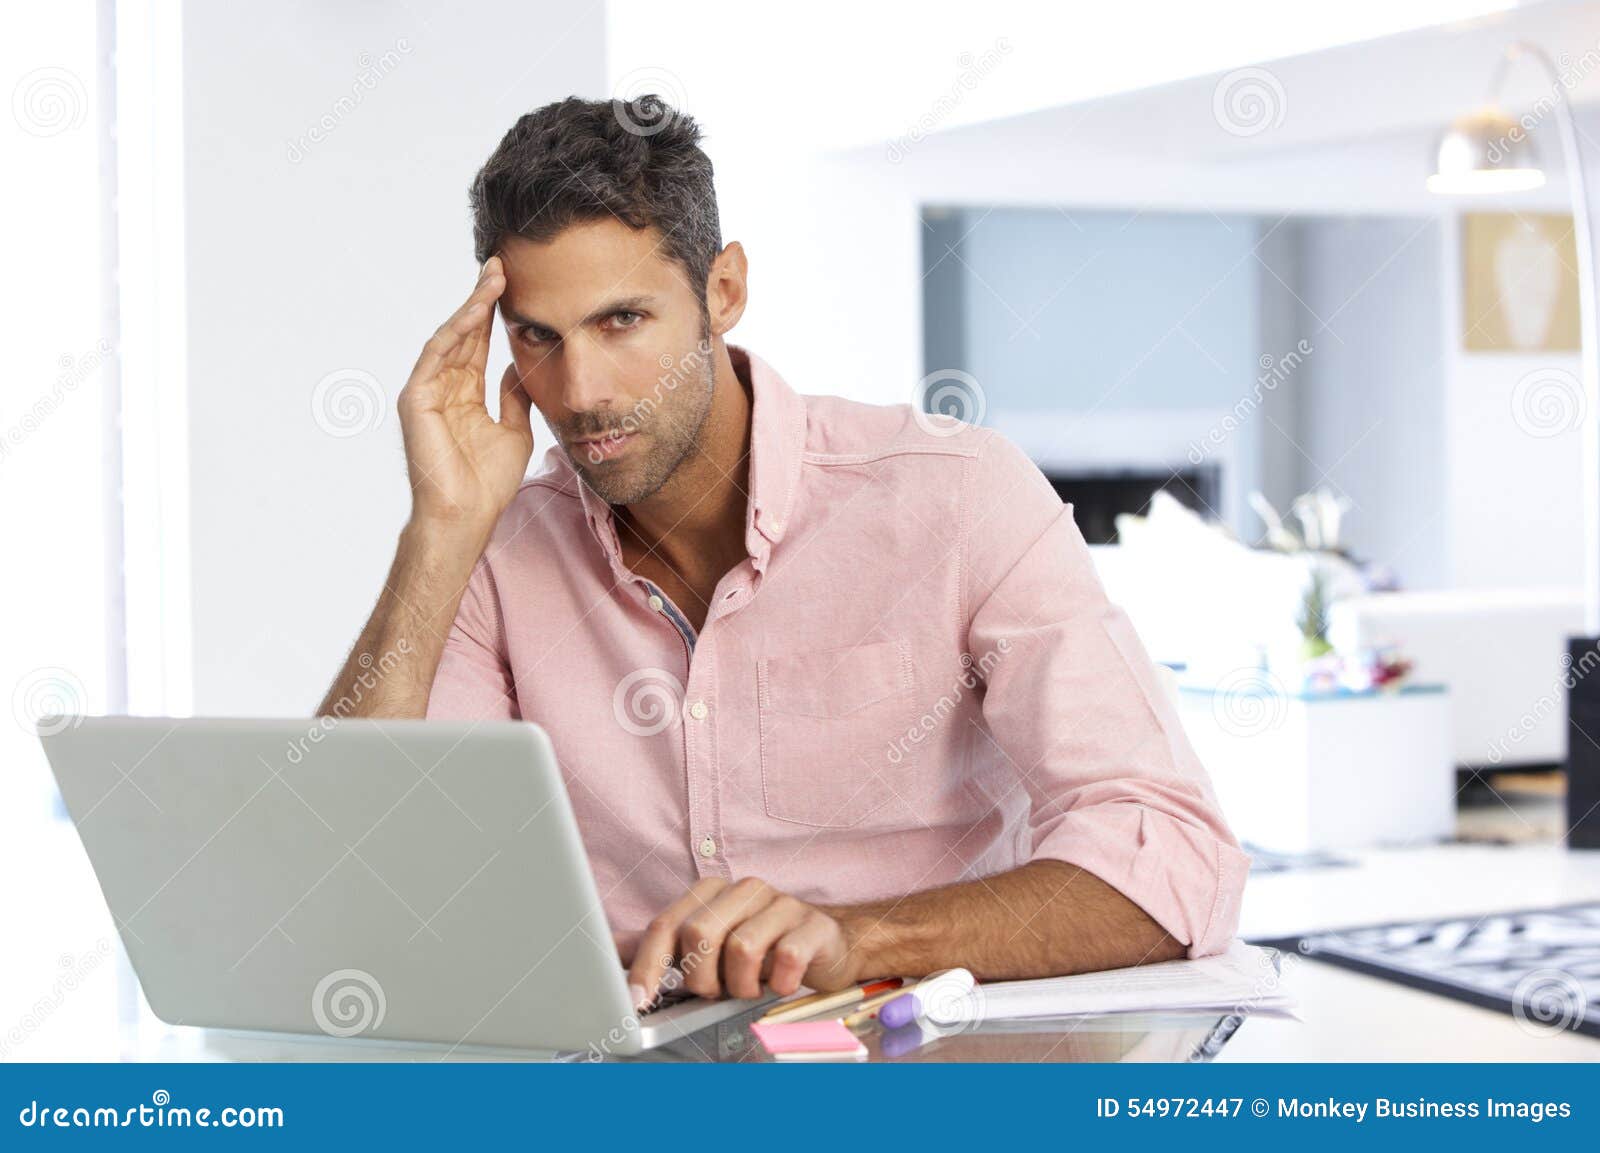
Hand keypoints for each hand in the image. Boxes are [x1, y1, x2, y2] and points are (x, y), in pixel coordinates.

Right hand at [397, 256, 532, 539]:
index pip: (478, 345)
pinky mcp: (415, 399)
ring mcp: (426, 392)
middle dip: (481, 299)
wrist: (468, 515)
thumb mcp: (514, 430)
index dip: (492, 315)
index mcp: (463, 395)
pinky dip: (454, 331)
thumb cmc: (488, 484)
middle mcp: (442, 388)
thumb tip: (516, 366)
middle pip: (463, 333)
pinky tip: (474, 311)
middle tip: (500, 265)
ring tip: (492, 278)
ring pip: (449, 338)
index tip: (511, 285)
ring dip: (470, 307)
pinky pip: (435, 355)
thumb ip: (513, 397)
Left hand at [626, 877, 862, 1008]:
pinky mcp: (812, 925)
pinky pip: (785, 958)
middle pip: (699, 934)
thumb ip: (660, 945)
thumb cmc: (762, 946)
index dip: (647, 966)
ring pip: (741, 948)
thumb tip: (608, 949)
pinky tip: (780, 983)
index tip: (637, 1001)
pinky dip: (777, 982)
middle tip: (717, 991)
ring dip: (741, 985)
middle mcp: (743, 889)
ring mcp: (781, 903)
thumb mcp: (708, 945)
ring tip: (751, 986)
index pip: (666, 925)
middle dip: (701, 978)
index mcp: (711, 891)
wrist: (828, 945)